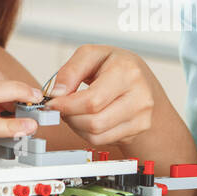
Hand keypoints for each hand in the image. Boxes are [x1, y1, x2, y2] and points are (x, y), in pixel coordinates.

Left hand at [43, 45, 165, 146]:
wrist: (144, 82)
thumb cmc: (118, 66)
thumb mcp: (93, 55)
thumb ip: (70, 71)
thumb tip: (57, 93)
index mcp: (127, 72)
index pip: (92, 101)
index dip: (67, 106)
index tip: (53, 103)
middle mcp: (139, 96)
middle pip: (94, 122)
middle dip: (70, 116)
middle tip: (62, 107)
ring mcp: (141, 116)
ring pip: (96, 134)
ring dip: (77, 126)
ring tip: (74, 111)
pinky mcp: (138, 130)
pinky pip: (102, 140)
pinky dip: (87, 133)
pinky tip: (87, 119)